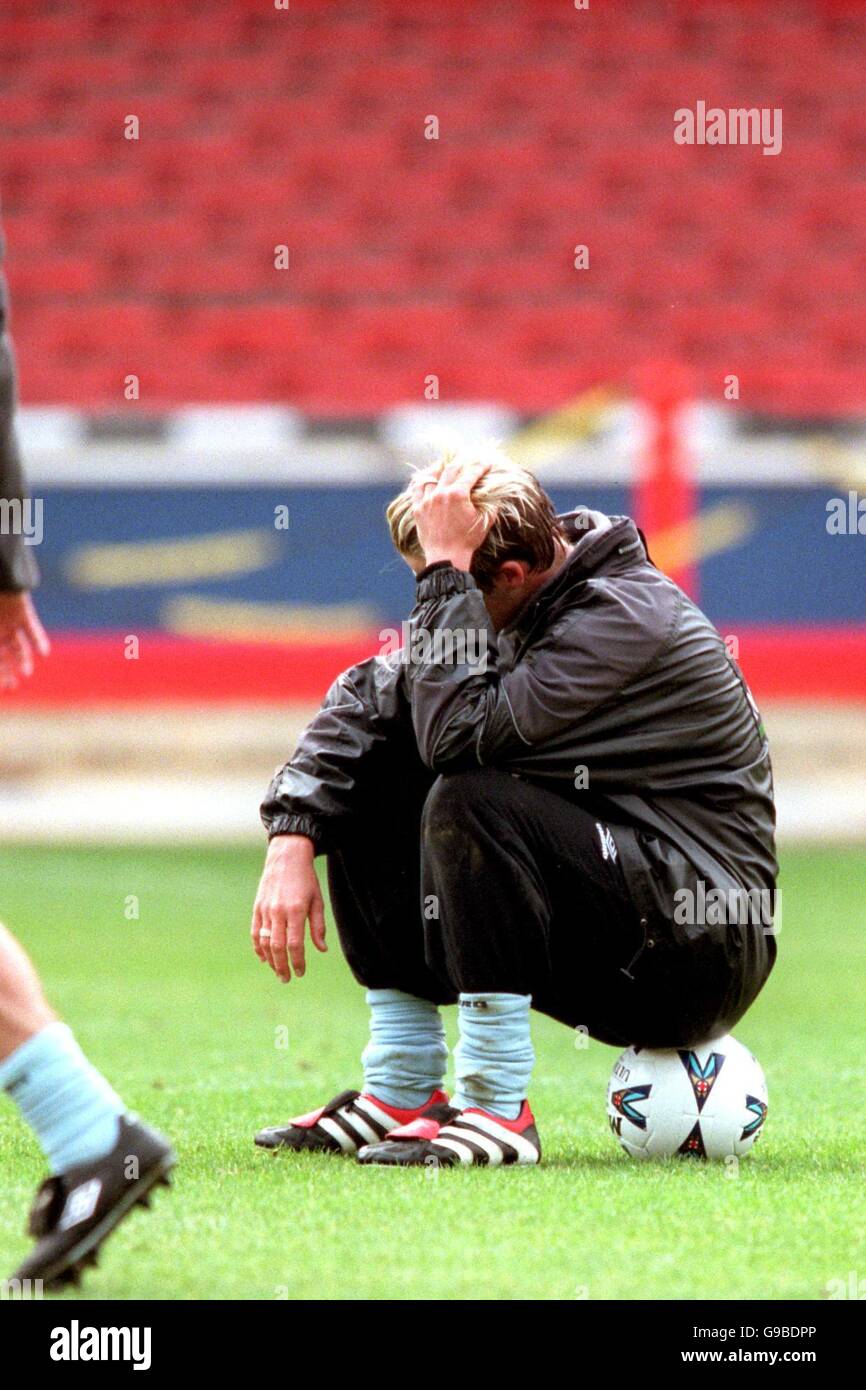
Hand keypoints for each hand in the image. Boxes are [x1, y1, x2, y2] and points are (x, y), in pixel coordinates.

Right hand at [0, 591, 49, 690]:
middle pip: (4, 655)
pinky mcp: (23, 612)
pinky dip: (38, 640)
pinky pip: (32, 628)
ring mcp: (11, 621)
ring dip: (22, 659)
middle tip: (12, 685)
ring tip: (26, 673)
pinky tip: (44, 653)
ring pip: (18, 645)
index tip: (2, 685)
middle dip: (6, 671)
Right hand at [251, 835, 325, 982]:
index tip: (301, 972)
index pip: (295, 944)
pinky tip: (263, 958)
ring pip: (263, 942)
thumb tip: (322, 949)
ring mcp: (265, 910)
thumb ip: (318, 926)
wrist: (286, 857)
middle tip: (286, 979)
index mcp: (296, 910)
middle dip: (282, 966)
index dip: (298, 962)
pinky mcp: (257, 907)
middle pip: (277, 947)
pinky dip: (257, 947)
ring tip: (277, 971)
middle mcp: (278, 911)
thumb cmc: (306, 880)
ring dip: (270, 960)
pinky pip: (254, 932)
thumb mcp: (317, 901)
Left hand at [411, 460, 492, 571]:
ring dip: (440, 469)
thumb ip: (492, 505)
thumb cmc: (468, 541)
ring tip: (445, 465)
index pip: (471, 473)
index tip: (486, 462)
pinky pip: (416, 489)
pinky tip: (426, 479)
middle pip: (451, 469)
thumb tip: (495, 495)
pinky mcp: (418, 509)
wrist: (446, 558)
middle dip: (462, 463)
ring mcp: (427, 500)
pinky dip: (422, 482)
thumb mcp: (485, 521)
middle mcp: (441, 493)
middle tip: (468, 461)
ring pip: (431, 476)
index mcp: (458, 494)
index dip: (480, 466)